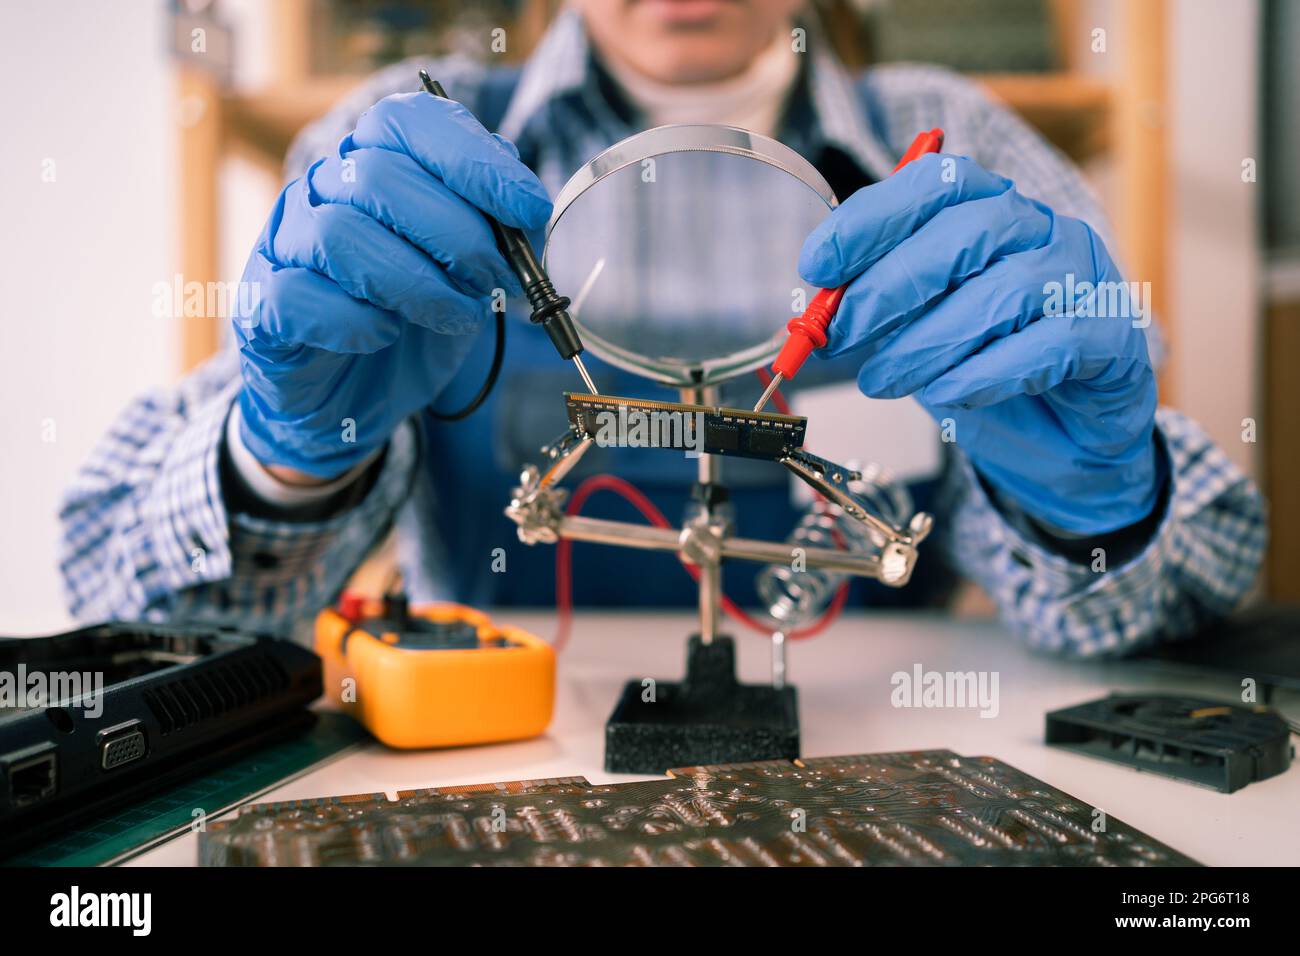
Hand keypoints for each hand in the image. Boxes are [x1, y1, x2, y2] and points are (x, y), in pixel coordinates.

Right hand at [233, 92, 551, 478]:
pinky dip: (357, 321)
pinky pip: (299, 295)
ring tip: (453, 316)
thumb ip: (492, 233)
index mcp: (370, 164)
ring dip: (416, 283)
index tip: (528, 209)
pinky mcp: (260, 305)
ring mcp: (283, 244)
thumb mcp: (467, 275)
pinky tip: (385, 336)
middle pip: (380, 176)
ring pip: (340, 235)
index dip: (473, 159)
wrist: (350, 403)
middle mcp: (320, 191)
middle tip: (494, 281)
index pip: (409, 123)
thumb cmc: (410, 325)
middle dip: (456, 233)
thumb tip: (523, 205)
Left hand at [799, 154, 1158, 534]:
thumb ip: (883, 306)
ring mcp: (1084, 279)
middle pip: (967, 230)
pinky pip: (1048, 344)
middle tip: (841, 333)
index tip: (817, 265)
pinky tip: (946, 394)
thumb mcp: (923, 329)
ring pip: (1003, 292)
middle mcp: (1044, 231)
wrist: (1070, 438)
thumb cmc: (990, 368)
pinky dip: (984, 373)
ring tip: (881, 379)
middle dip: (890, 283)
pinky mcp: (1112, 337)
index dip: (870, 219)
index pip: (934, 184)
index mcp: (993, 211)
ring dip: (926, 341)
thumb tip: (819, 308)